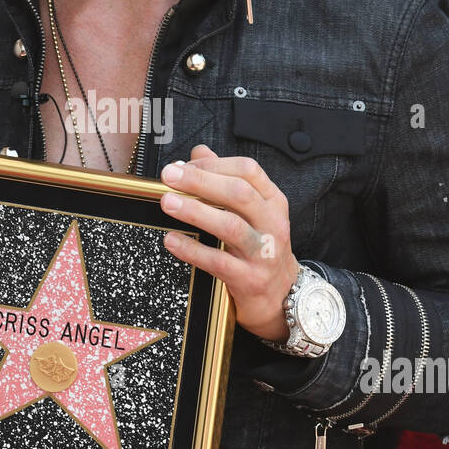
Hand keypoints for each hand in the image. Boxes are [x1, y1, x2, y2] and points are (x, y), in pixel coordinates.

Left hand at [160, 144, 298, 340]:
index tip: (183, 165)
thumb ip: (226, 180)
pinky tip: (171, 239)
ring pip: (230, 226)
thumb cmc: (260, 247)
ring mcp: (263, 253)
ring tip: (167, 202)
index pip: (248, 171)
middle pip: (238, 194)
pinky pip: (218, 262)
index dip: (214, 164)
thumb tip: (198, 153)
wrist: (281, 296)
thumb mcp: (252, 212)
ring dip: (195, 212)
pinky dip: (192, 250)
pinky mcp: (249, 279)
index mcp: (273, 202)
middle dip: (201, 182)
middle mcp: (273, 224)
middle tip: (169, 176)